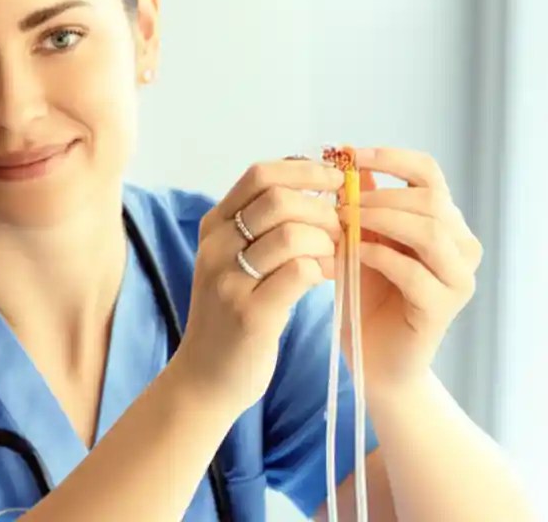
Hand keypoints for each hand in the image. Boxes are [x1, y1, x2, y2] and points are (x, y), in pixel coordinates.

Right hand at [175, 158, 344, 415]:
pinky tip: (330, 276)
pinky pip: (299, 272)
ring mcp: (229, 280)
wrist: (205, 378)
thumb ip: (263, 227)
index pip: (260, 175)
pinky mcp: (250, 314)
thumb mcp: (234, 262)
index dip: (304, 169)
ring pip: (292, 233)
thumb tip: (315, 185)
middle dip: (322, 208)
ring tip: (338, 254)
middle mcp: (215, 247)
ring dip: (327, 240)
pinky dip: (325, 267)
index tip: (335, 180)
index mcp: (213, 227)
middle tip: (343, 227)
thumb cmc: (233, 316)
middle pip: (279, 198)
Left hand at [340, 147, 483, 393]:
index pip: (428, 173)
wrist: (374, 358)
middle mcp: (461, 245)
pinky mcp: (444, 307)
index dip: (391, 158)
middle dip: (379, 195)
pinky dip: (378, 255)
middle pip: (430, 199)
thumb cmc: (366, 295)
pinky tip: (351, 253)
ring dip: (381, 220)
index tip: (351, 155)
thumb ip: (360, 203)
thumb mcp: (359, 239)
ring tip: (343, 222)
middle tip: (339, 201)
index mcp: (443, 222)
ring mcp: (458, 277)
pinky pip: (414, 271)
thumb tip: (347, 159)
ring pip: (429, 229)